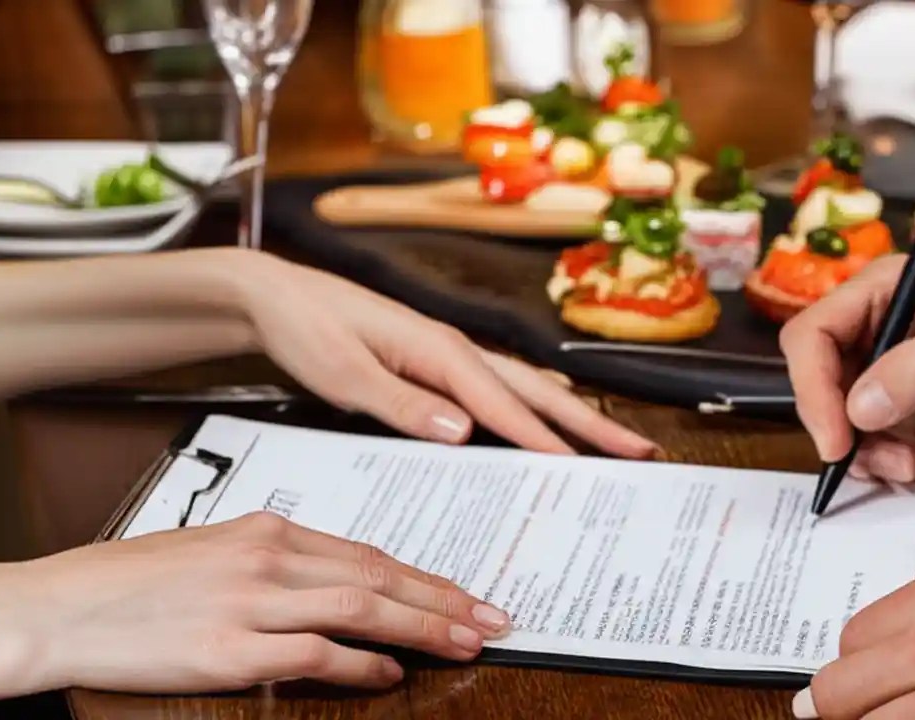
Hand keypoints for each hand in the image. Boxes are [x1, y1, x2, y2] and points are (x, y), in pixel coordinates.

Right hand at [0, 512, 512, 697]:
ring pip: (361, 607)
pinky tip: (388, 674)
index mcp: (268, 529)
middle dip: (445, 598)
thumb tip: (335, 583)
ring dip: (422, 627)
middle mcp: (268, 558)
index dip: (424, 576)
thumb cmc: (133, 583)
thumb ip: (278, 562)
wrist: (62, 608)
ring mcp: (251, 602)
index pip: (368, 551)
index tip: (464, 591)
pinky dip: (359, 664)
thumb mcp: (215, 551)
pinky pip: (314, 653)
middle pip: (379, 575)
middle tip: (492, 616)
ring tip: (466, 642)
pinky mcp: (231, 648)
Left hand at [232, 251, 655, 458]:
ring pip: (526, 387)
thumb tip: (462, 431)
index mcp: (438, 350)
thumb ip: (402, 404)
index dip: (543, 439)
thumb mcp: (344, 372)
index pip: (502, 403)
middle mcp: (455, 349)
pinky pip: (500, 391)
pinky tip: (543, 429)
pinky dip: (533, 412)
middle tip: (638, 451)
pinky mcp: (437, 363)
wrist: (276, 295)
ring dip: (571, 417)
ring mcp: (450, 354)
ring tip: (613, 444)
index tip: (582, 469)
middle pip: (536, 389)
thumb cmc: (307, 329)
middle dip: (588, 423)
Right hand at [779, 256, 914, 481]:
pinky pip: (876, 444)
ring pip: (844, 424)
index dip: (813, 387)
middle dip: (844, 430)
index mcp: (878, 293)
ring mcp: (885, 371)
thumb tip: (859, 411)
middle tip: (882, 462)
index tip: (837, 438)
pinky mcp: (903, 408)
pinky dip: (902, 461)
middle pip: (819, 385)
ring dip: (878, 454)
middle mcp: (872, 329)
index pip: (812, 336)